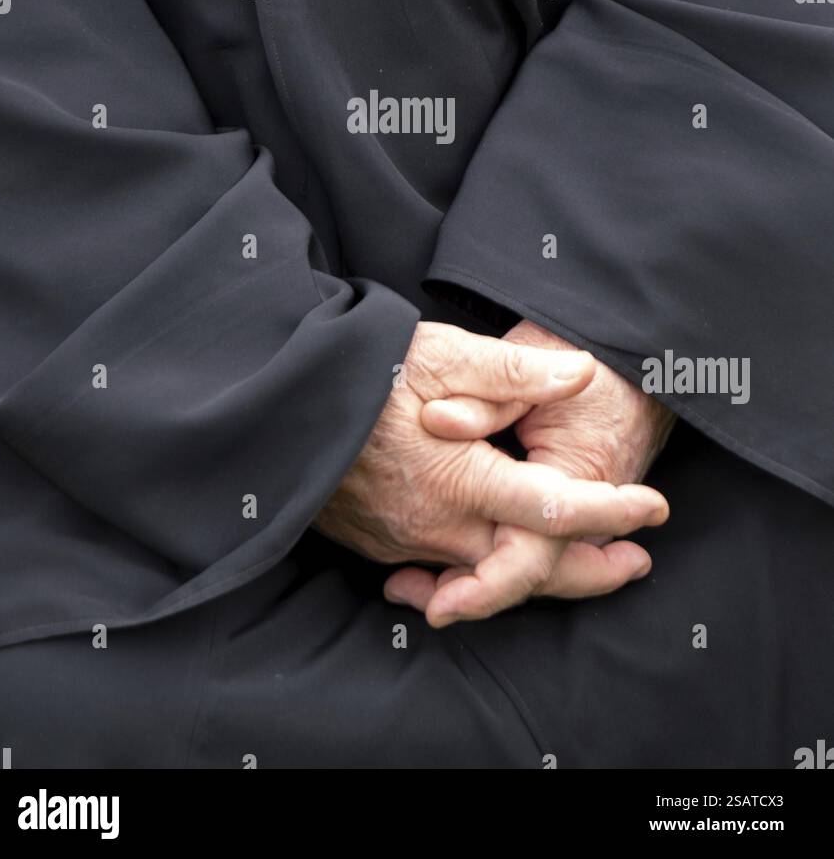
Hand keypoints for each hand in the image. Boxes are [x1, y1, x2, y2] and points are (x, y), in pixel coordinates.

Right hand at [315, 321, 667, 587]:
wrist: (275, 405)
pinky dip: (485, 573)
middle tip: (638, 561)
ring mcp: (405, 542)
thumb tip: (581, 372)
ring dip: (542, 570)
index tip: (654, 509)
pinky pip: (445, 571)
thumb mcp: (439, 354)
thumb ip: (514, 369)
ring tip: (588, 562)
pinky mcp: (381, 545)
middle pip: (530, 567)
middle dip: (591, 569)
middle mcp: (436, 524)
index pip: (554, 510)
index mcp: (459, 477)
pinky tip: (503, 557)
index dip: (612, 512)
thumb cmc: (358, 369)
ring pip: (490, 575)